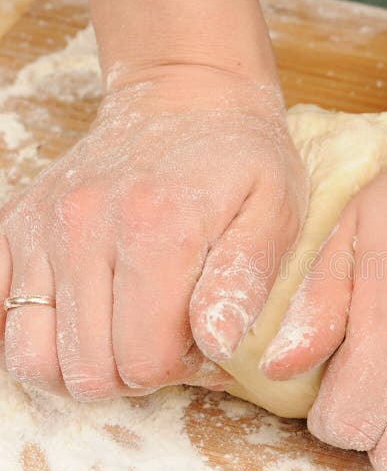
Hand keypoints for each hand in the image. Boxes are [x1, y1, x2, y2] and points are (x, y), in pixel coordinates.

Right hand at [0, 70, 306, 399]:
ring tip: (129, 325)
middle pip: (89, 371)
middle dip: (136, 370)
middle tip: (170, 332)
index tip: (203, 339)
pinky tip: (88, 309)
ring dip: (86, 360)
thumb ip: (245, 282)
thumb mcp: (275, 212)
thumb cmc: (242, 160)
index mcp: (157, 229)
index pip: (146, 362)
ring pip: (32, 358)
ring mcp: (40, 226)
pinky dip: (39, 332)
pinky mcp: (12, 226)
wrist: (187, 98)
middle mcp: (84, 226)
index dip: (180, 368)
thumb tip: (217, 347)